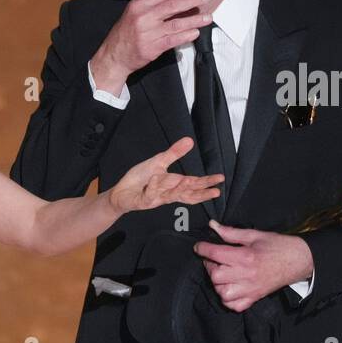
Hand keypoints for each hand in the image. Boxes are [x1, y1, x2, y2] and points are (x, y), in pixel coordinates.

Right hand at [89, 0, 212, 91]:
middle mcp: (143, 17)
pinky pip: (173, 40)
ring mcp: (148, 33)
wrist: (114, 56)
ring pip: (176, 24)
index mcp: (139, 5)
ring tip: (207, 17)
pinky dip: (185, 36)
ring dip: (194, 20)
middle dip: (192, 0)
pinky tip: (195, 33)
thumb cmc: (126, 33)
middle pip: (172, 5)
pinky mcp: (152, 48)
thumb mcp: (134, 11)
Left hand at [106, 136, 223, 214]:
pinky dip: (153, 186)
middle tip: (215, 190)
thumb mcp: (158, 162)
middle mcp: (168, 193)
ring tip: (189, 181)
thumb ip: (174, 153)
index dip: (206, 182)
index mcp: (173, 185)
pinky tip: (155, 177)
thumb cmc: (140, 179)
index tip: (220, 179)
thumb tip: (189, 141)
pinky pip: (150, 193)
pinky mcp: (144, 201)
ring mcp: (157, 198)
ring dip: (179, 188)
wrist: (121, 192)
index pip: (193, 183)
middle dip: (201, 191)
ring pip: (171, 194)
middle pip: (187, 192)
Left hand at [194, 219, 314, 311]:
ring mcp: (251, 289)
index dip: (203, 249)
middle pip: (216, 275)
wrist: (300, 260)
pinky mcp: (255, 298)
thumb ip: (231, 232)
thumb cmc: (279, 246)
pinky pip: (234, 306)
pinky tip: (229, 288)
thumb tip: (213, 226)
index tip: (199, 247)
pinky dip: (227, 299)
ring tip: (222, 273)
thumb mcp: (255, 235)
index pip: (216, 254)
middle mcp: (246, 275)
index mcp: (246, 257)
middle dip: (210, 266)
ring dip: (217, 283)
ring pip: (222, 293)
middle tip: (214, 259)